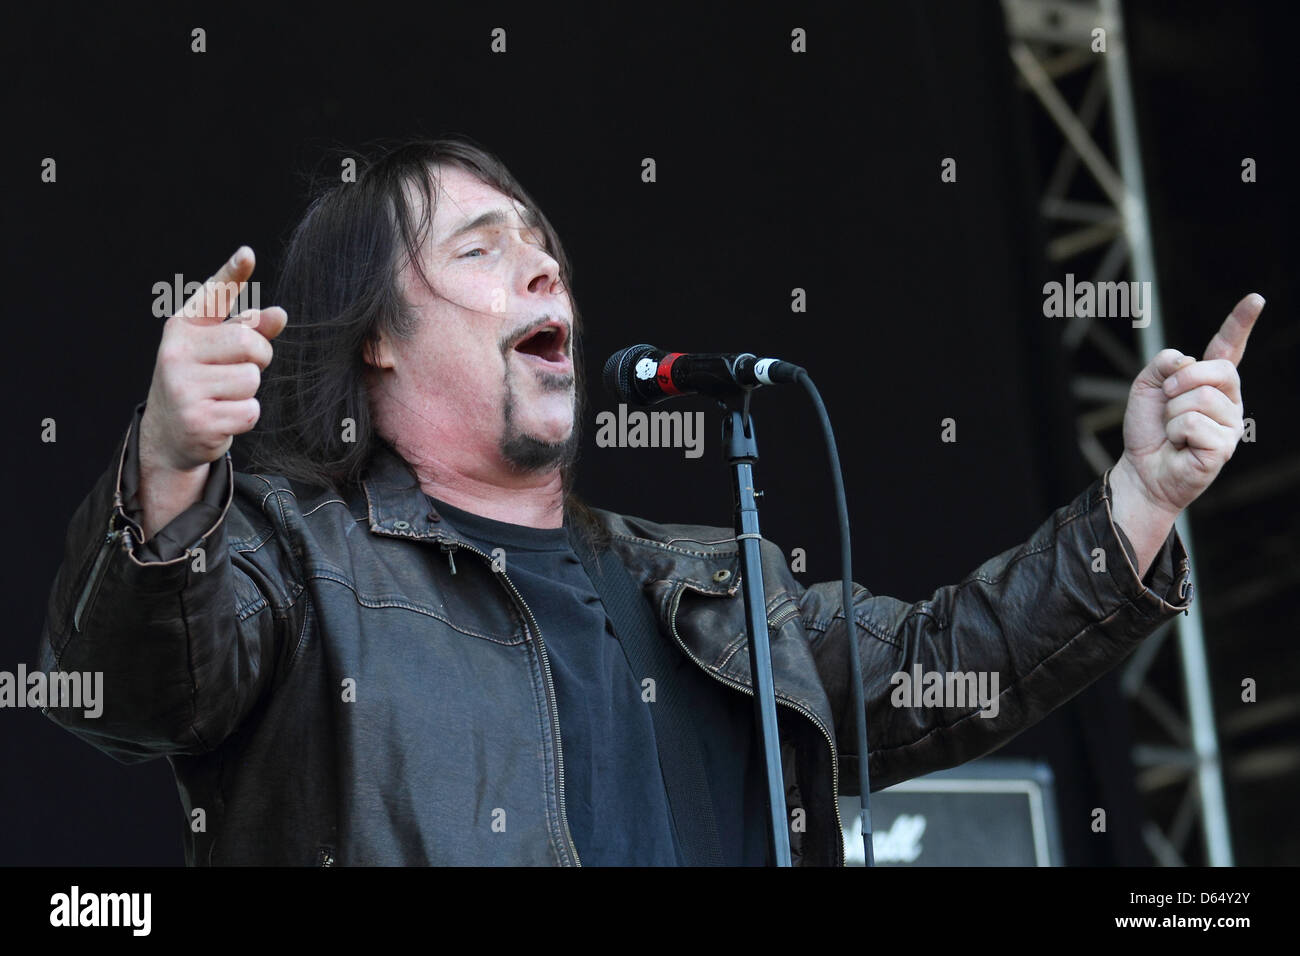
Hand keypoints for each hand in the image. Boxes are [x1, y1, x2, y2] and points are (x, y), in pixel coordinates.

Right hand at [139, 247, 287, 473]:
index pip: (213, 295)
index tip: (248, 255)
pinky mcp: (198, 420)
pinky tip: (221, 417)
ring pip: (251, 379)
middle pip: (249, 343)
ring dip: (247, 392)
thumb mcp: (217, 351)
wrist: (169, 435)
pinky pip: (250, 411)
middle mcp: (176, 352)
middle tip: (237, 369)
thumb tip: (279, 314)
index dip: (232, 274)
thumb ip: (249, 330)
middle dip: (258, 358)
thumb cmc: (201, 381)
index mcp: (182, 328)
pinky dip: (244, 417)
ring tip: (222, 396)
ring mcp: (183, 387)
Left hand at [1116, 292, 1262, 518]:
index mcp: (1211, 380)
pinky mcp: (1225, 447)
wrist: (1141, 469)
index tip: (1256, 299)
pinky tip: (1180, 445)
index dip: (1241, 322)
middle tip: (1167, 401)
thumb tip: (1186, 362)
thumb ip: (1163, 363)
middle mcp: (1229, 399)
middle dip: (1181, 382)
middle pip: (1217, 370)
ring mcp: (1230, 424)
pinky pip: (1193, 424)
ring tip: (1173, 431)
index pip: (1229, 347)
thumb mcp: (1146, 386)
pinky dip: (1176, 433)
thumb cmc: (1148, 429)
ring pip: (1200, 399)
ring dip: (1173, 414)